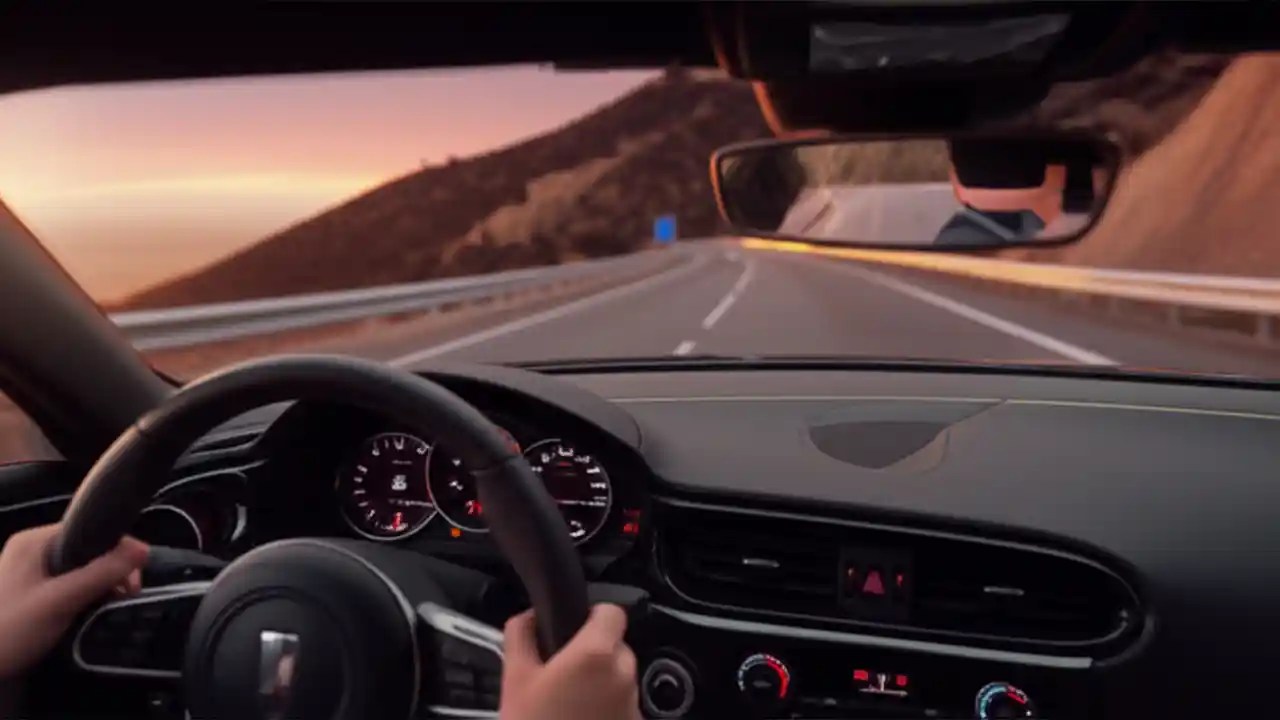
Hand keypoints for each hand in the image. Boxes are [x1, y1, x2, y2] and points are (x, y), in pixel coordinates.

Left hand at [0, 524, 147, 678]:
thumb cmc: (7, 631)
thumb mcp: (60, 601)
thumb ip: (102, 573)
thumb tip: (143, 549)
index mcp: (35, 541)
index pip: (91, 530)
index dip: (119, 551)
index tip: (134, 581)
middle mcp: (31, 550)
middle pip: (87, 550)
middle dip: (111, 572)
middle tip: (124, 597)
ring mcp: (28, 573)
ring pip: (79, 570)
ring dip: (98, 587)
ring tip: (107, 607)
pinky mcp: (29, 594)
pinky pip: (67, 586)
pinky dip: (83, 597)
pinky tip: (88, 613)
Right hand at [499, 604, 640, 719]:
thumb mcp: (514, 678)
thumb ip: (522, 634)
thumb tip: (531, 616)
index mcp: (596, 653)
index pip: (613, 611)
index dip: (593, 615)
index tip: (574, 629)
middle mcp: (623, 675)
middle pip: (616, 646)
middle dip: (592, 653)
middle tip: (561, 672)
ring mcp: (633, 704)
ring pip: (619, 677)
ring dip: (599, 682)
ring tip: (567, 703)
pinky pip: (621, 704)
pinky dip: (605, 707)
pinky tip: (579, 719)